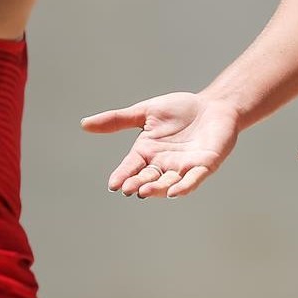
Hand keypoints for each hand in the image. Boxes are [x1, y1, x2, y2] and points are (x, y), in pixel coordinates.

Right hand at [80, 92, 237, 199]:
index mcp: (147, 152)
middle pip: (148, 178)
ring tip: (144, 192)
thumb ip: (118, 120)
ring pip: (168, 182)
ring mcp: (184, 167)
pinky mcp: (204, 165)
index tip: (113, 184)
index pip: (131, 167)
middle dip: (138, 183)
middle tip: (128, 188)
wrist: (213, 105)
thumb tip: (84, 124)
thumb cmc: (180, 110)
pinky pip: (193, 179)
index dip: (123, 175)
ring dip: (157, 189)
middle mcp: (163, 164)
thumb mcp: (146, 112)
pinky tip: (174, 192)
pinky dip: (184, 186)